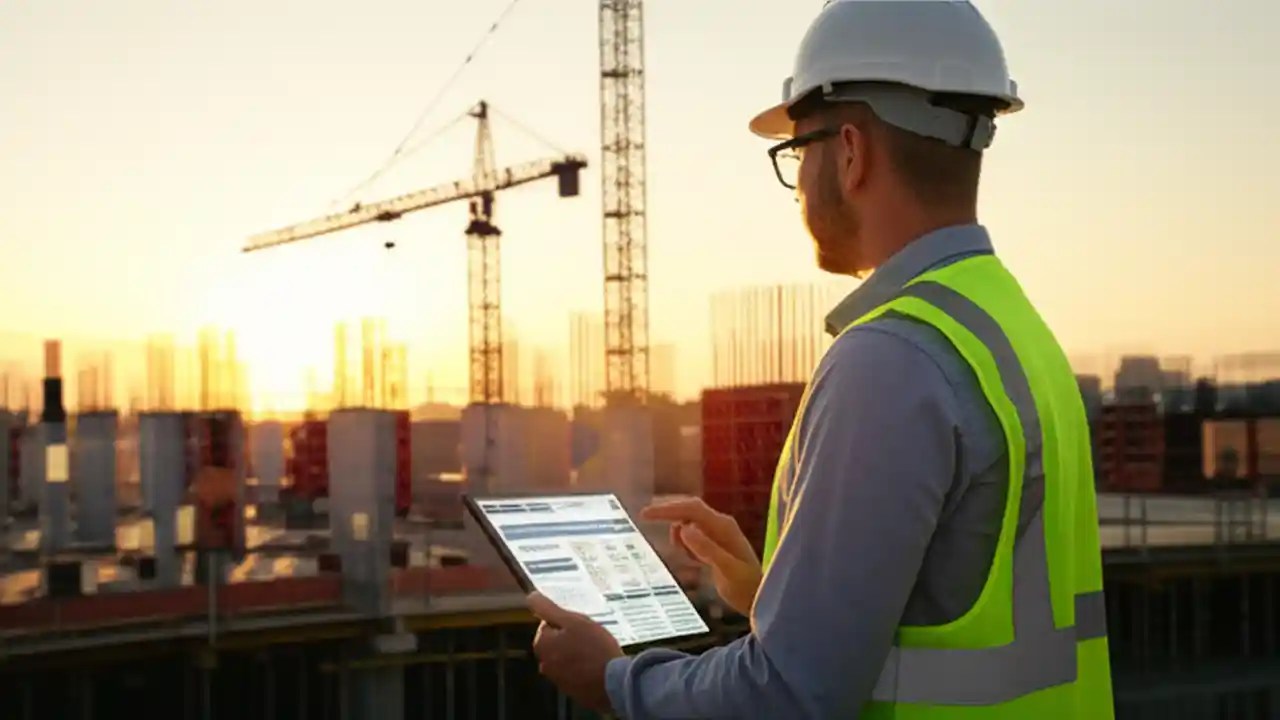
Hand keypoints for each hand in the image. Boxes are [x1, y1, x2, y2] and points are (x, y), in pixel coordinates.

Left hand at [528, 591, 624, 713]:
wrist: (614, 681)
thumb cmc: (595, 648)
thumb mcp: (573, 621)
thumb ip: (550, 609)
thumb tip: (531, 597)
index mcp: (542, 645)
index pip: (548, 624)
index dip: (566, 622)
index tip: (580, 625)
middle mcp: (544, 664)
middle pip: (556, 642)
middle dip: (570, 637)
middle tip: (589, 636)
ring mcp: (557, 679)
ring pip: (565, 657)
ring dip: (576, 653)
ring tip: (595, 651)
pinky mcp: (571, 690)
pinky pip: (574, 673)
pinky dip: (582, 668)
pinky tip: (597, 664)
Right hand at [641, 497, 762, 615]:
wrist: (759, 599)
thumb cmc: (746, 587)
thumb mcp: (727, 570)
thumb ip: (707, 549)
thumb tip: (683, 528)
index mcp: (723, 526)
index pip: (691, 509)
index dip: (667, 509)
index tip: (644, 515)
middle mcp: (720, 525)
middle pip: (688, 510)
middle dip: (667, 513)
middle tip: (644, 518)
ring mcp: (717, 535)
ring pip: (687, 524)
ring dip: (679, 536)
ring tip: (689, 560)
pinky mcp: (714, 545)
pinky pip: (692, 538)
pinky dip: (685, 545)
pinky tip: (694, 562)